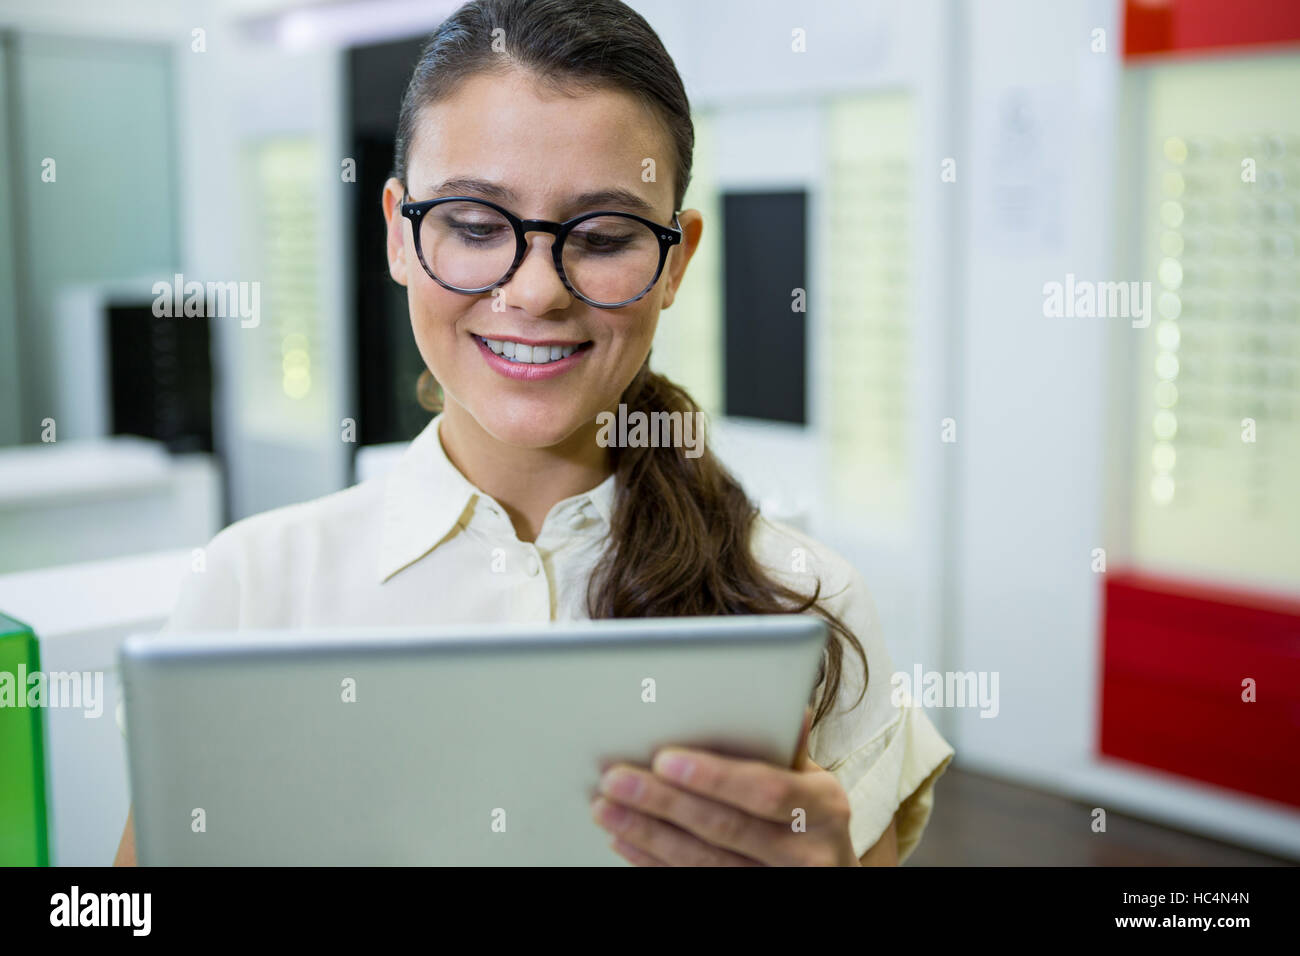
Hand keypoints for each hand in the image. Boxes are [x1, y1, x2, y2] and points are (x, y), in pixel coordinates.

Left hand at [590, 709, 858, 865]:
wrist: (827, 871)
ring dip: (648, 834)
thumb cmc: (811, 813)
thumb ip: (786, 746)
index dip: (714, 776)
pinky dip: (654, 862)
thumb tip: (783, 702)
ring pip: (704, 862)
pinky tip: (626, 840)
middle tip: (615, 780)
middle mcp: (807, 853)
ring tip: (607, 809)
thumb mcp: (812, 777)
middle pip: (725, 828)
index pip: (765, 790)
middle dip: (664, 802)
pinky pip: (695, 882)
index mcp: (824, 806)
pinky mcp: (749, 898)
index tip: (664, 759)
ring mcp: (776, 882)